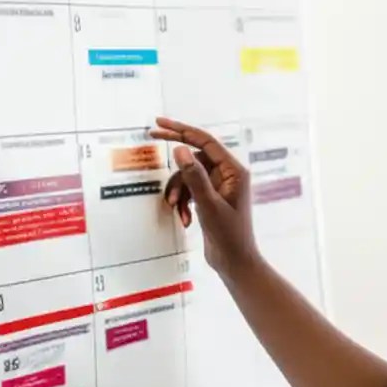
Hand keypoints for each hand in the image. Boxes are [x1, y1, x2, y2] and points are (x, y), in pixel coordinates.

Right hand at [149, 116, 261, 279]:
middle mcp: (228, 174)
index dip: (182, 130)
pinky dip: (183, 202)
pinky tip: (185, 219)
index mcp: (234, 170)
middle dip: (175, 158)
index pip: (205, 141)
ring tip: (177, 209)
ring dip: (178, 191)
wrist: (235, 262)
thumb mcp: (208, 205)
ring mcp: (219, 186)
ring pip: (188, 176)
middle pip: (195, 156)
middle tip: (151, 136)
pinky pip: (190, 190)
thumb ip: (194, 176)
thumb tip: (180, 149)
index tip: (160, 123)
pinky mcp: (211, 198)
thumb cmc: (229, 235)